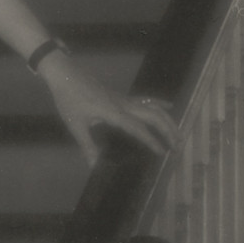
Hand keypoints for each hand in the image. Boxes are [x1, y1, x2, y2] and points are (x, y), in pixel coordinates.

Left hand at [38, 50, 179, 165]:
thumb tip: (94, 167)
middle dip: (168, 130)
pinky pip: (146, 100)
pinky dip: (159, 103)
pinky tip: (169, 106)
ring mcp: (124, 99)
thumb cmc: (68, 99)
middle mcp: (124, 104)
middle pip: (153, 116)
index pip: (138, 128)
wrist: (65, 74)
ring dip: (167, 120)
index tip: (163, 153)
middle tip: (178, 146)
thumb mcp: (76, 125)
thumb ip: (87, 146)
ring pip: (153, 107)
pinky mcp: (122, 96)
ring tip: (178, 133)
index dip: (151, 141)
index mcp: (113, 112)